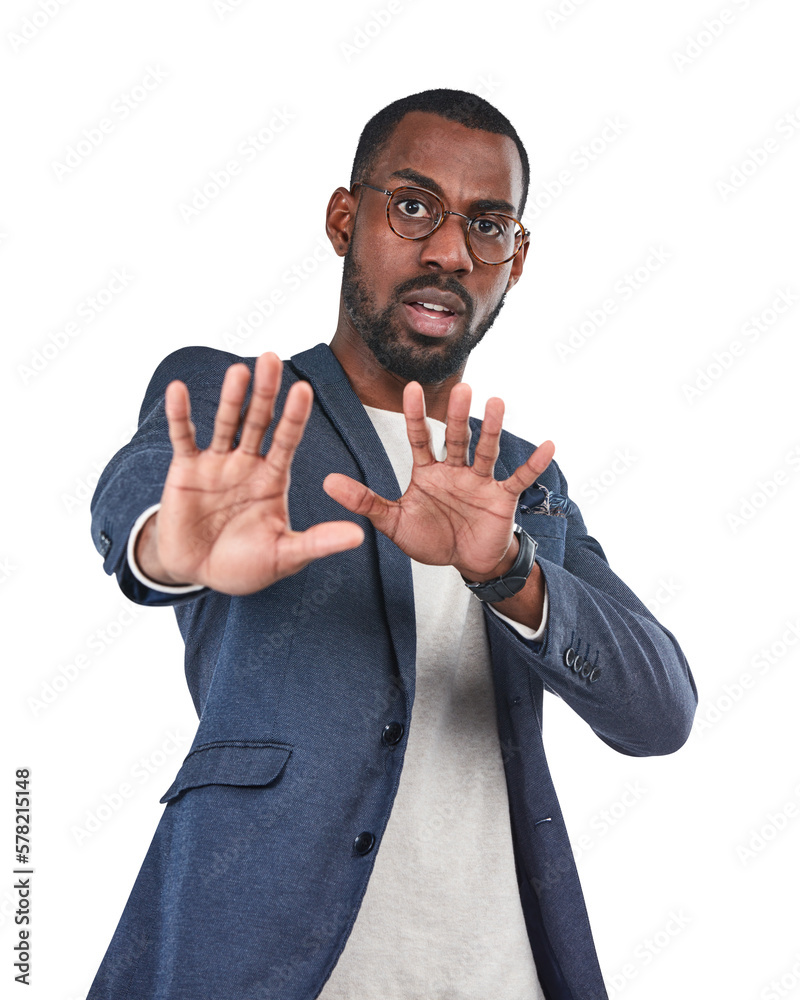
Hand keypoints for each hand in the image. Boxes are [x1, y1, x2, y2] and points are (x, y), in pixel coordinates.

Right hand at [137, 353, 364, 594]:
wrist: (199, 574)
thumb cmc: (246, 565)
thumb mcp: (285, 555)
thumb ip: (318, 543)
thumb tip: (359, 537)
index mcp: (273, 478)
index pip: (287, 440)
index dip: (294, 417)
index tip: (305, 390)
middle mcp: (247, 464)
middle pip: (258, 422)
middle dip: (266, 393)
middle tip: (272, 358)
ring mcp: (216, 464)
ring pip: (225, 423)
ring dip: (230, 397)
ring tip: (238, 370)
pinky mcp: (185, 470)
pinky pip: (183, 438)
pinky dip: (179, 415)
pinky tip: (177, 389)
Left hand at [322, 381, 554, 580]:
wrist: (466, 561)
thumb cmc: (431, 538)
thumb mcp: (393, 522)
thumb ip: (365, 501)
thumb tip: (326, 483)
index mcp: (427, 471)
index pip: (419, 437)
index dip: (413, 414)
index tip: (409, 386)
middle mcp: (454, 469)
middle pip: (455, 437)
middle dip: (457, 414)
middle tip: (461, 387)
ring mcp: (480, 481)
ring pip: (485, 450)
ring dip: (491, 428)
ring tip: (497, 402)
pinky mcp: (502, 498)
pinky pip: (518, 479)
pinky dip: (533, 465)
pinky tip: (548, 445)